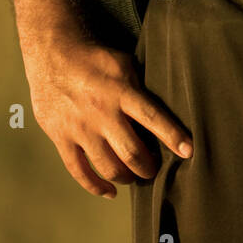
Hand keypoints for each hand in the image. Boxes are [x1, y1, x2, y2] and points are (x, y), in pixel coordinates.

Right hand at [23, 32, 192, 199]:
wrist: (53, 52)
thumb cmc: (94, 57)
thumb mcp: (123, 63)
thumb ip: (140, 87)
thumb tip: (162, 110)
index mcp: (121, 89)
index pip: (153, 117)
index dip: (173, 136)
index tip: (189, 151)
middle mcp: (101, 111)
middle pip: (131, 152)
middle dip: (148, 166)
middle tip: (154, 168)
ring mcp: (79, 127)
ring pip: (108, 167)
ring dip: (126, 177)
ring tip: (134, 176)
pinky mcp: (60, 137)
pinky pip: (79, 171)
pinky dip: (96, 186)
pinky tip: (109, 191)